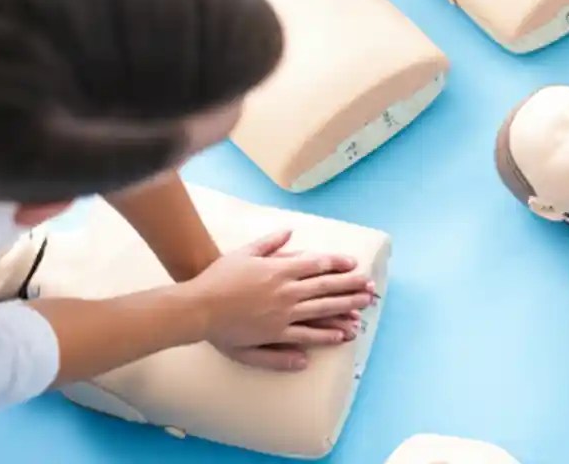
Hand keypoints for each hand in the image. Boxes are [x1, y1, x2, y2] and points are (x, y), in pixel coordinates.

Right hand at [186, 230, 375, 370]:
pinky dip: (324, 335)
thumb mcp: (244, 253)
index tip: (355, 264)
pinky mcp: (274, 334)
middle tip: (371, 288)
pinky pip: (305, 335)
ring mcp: (282, 314)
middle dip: (351, 287)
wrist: (198, 307)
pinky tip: (340, 336)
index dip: (339, 264)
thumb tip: (289, 231)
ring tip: (363, 310)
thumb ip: (269, 243)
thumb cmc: (218, 278)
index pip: (318, 264)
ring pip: (321, 312)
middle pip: (326, 288)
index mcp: (280, 269)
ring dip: (345, 310)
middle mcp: (286, 291)